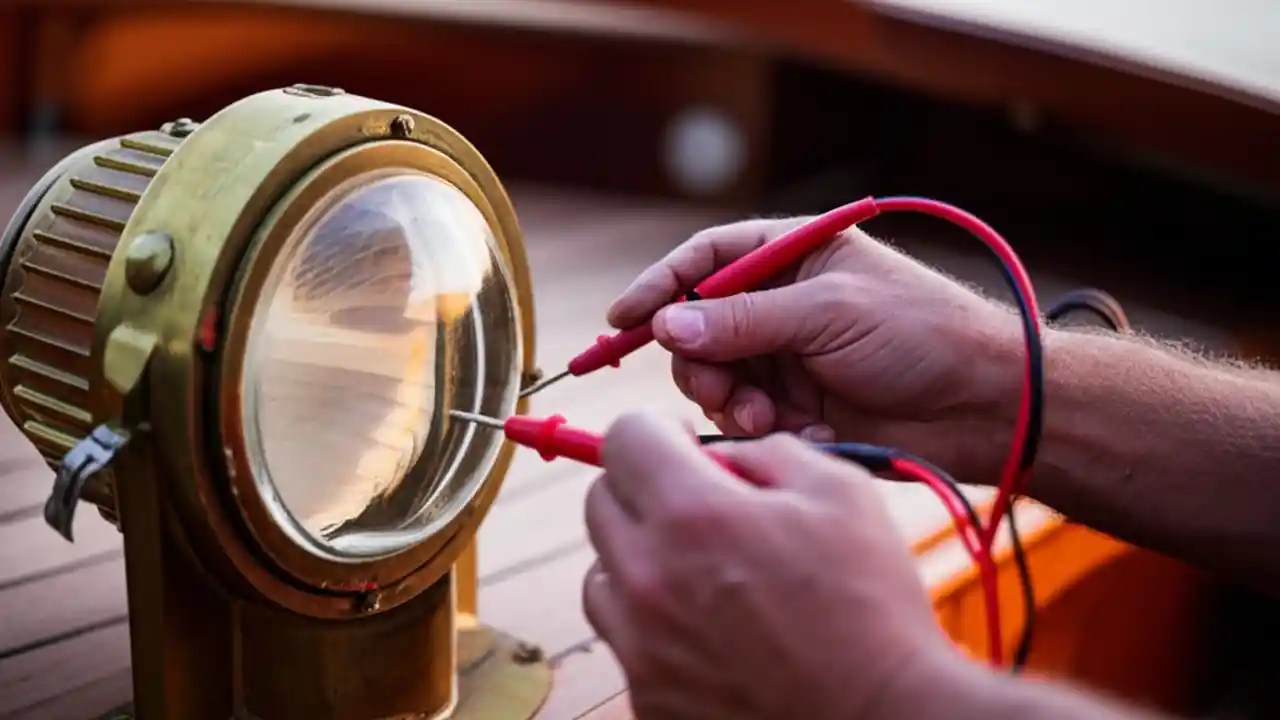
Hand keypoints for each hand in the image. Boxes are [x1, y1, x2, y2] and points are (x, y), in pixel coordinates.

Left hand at [583, 411, 959, 719]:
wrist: (883, 717)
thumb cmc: (869, 606)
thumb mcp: (840, 491)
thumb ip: (765, 452)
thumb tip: (719, 455)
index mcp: (694, 516)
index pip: (623, 437)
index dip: (656, 430)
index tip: (682, 446)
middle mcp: (649, 579)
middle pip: (600, 501)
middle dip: (644, 488)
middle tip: (698, 506)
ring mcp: (641, 646)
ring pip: (602, 573)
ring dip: (640, 558)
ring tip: (704, 574)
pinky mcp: (647, 696)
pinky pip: (624, 637)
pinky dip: (652, 622)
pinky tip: (710, 628)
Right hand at [608, 219, 1021, 484]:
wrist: (983, 405)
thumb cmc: (920, 333)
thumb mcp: (828, 313)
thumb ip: (744, 321)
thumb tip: (666, 324)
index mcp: (791, 256)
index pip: (704, 260)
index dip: (660, 286)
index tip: (622, 321)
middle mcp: (781, 304)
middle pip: (697, 327)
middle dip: (701, 362)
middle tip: (723, 390)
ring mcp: (786, 357)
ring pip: (716, 379)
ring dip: (732, 401)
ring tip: (769, 419)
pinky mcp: (796, 407)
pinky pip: (748, 418)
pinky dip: (766, 429)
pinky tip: (808, 432)